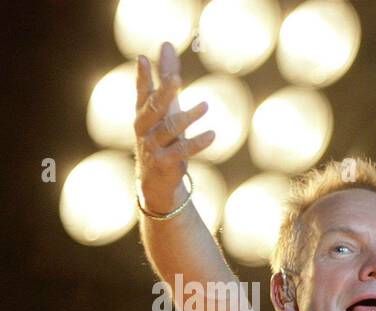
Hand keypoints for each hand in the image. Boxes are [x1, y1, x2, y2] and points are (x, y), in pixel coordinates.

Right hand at [134, 42, 213, 213]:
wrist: (156, 181)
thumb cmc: (163, 136)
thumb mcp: (166, 107)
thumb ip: (166, 77)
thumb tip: (166, 45)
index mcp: (143, 113)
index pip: (142, 92)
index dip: (142, 77)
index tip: (143, 59)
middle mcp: (144, 129)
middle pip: (153, 108)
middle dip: (164, 93)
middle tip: (176, 79)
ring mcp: (153, 146)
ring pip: (169, 129)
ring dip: (188, 118)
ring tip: (205, 106)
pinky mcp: (166, 163)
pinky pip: (183, 151)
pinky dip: (198, 142)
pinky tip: (212, 135)